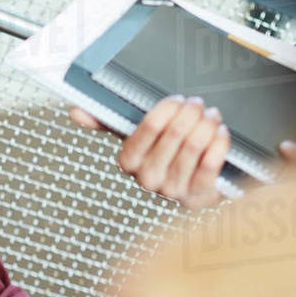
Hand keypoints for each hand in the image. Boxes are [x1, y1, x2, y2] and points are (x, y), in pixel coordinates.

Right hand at [71, 95, 230, 208]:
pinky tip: (220, 132)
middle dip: (191, 113)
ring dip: (206, 125)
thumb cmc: (163, 151)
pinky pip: (210, 164)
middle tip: (198, 102)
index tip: (177, 99)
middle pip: (175, 135)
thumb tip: (75, 111)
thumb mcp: (136, 135)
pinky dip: (218, 143)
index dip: (167, 109)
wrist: (193, 182)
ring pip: (194, 147)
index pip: (148, 128)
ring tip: (211, 114)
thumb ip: (108, 121)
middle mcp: (148, 179)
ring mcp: (173, 191)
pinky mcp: (198, 197)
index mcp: (128, 161)